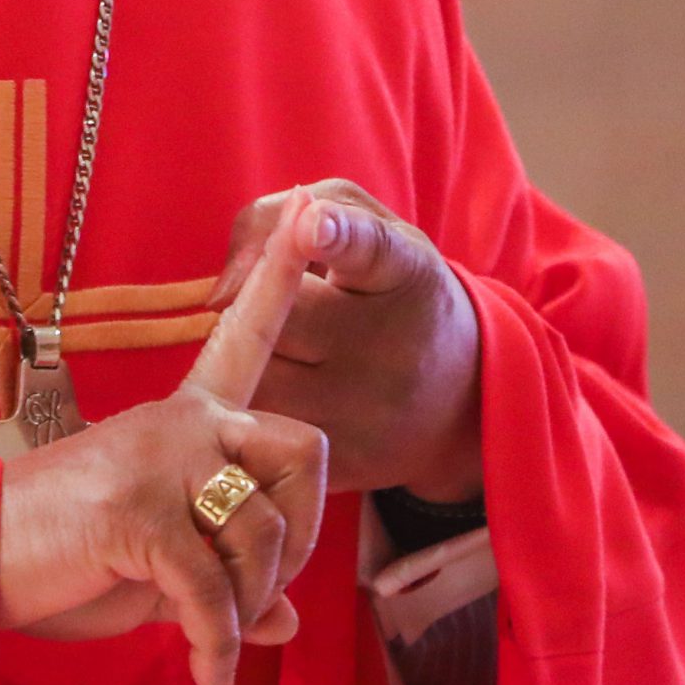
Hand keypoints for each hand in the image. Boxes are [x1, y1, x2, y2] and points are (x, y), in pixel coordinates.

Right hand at [0, 191, 331, 684]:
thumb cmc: (60, 557)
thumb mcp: (157, 573)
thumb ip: (221, 584)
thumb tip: (284, 624)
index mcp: (186, 417)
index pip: (245, 337)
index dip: (279, 278)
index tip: (306, 207)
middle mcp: (184, 422)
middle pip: (308, 453)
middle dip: (302, 537)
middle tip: (256, 591)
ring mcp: (163, 459)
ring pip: (268, 534)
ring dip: (250, 608)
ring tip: (210, 642)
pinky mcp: (141, 511)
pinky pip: (216, 592)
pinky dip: (218, 646)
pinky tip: (205, 675)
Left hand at [208, 179, 482, 501]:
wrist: (460, 396)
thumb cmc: (390, 287)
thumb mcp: (365, 226)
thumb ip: (283, 217)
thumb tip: (224, 282)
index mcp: (401, 272)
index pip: (369, 249)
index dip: (338, 234)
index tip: (311, 224)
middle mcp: (386, 345)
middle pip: (282, 320)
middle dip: (249, 308)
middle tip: (248, 303)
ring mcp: (363, 414)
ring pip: (258, 380)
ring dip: (237, 360)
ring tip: (260, 349)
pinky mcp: (335, 467)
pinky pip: (256, 434)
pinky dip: (243, 411)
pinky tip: (261, 398)